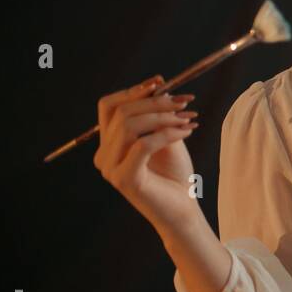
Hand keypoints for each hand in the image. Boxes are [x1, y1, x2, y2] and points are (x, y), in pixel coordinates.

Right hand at [94, 75, 202, 233]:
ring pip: (130, 125)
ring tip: (188, 119)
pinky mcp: (124, 178)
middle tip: (184, 103)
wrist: (183, 209)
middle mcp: (103, 154)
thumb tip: (159, 88)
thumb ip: (157, 116)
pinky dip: (167, 133)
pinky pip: (143, 144)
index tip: (162, 82)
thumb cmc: (174, 175)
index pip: (109, 106)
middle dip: (156, 102)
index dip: (134, 90)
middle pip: (121, 112)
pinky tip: (187, 132)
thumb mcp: (166, 137)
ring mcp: (110, 168)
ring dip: (163, 117)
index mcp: (108, 143)